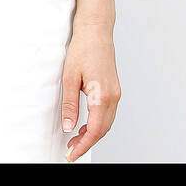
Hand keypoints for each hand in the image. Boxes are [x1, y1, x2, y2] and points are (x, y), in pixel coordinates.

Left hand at [60, 20, 120, 161]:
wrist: (95, 31)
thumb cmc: (82, 50)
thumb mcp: (69, 77)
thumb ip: (70, 104)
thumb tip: (69, 126)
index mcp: (102, 96)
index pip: (95, 130)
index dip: (84, 145)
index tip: (72, 154)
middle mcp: (113, 97)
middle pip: (103, 130)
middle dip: (87, 143)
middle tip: (71, 150)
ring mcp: (115, 93)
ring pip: (106, 122)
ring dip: (93, 133)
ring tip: (75, 139)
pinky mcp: (113, 89)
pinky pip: (107, 113)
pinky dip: (97, 123)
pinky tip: (85, 124)